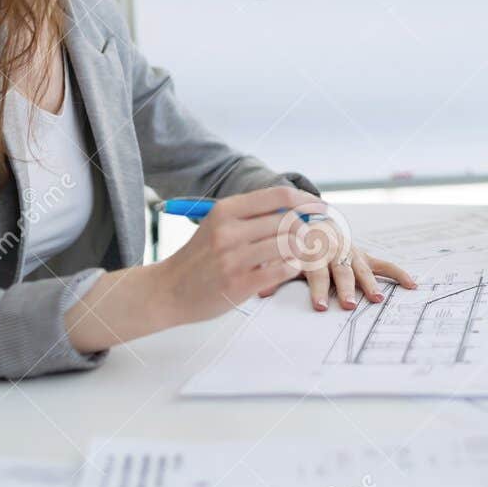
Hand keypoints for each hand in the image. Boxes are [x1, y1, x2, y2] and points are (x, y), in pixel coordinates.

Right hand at [155, 186, 330, 321]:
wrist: (168, 290)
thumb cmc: (199, 258)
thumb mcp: (217, 225)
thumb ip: (251, 216)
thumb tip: (297, 210)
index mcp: (225, 211)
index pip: (278, 196)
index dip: (305, 200)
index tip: (320, 207)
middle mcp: (229, 231)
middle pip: (288, 221)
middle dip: (306, 229)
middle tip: (312, 238)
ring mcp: (234, 258)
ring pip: (289, 245)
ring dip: (302, 250)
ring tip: (300, 254)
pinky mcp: (240, 284)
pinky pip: (283, 271)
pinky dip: (293, 268)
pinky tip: (289, 268)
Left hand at [259, 239, 415, 311]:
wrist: (310, 218)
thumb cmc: (294, 244)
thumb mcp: (281, 256)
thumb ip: (273, 274)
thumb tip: (259, 293)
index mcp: (312, 249)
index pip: (314, 270)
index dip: (316, 288)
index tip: (318, 307)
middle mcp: (334, 250)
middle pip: (339, 270)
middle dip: (344, 288)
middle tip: (347, 305)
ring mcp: (351, 252)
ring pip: (360, 267)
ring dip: (368, 283)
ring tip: (376, 299)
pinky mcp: (363, 255)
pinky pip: (384, 264)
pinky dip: (398, 273)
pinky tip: (412, 285)